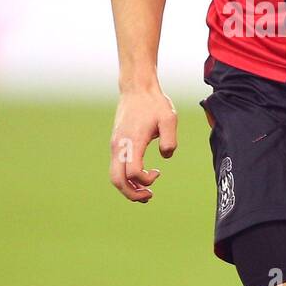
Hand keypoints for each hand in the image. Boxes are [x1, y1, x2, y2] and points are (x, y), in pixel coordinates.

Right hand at [109, 87, 177, 202]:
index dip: (145, 180)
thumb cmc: (154, 103)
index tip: (158, 173)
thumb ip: (170, 140)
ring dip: (128, 188)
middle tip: (148, 196)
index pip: (133, 172)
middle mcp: (119, 146)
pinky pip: (116, 167)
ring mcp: (115, 145)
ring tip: (145, 192)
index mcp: (132, 141)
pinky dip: (126, 178)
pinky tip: (140, 177)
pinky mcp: (116, 143)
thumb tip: (165, 157)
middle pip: (117, 180)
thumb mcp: (169, 118)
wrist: (136, 88)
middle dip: (131, 194)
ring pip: (114, 175)